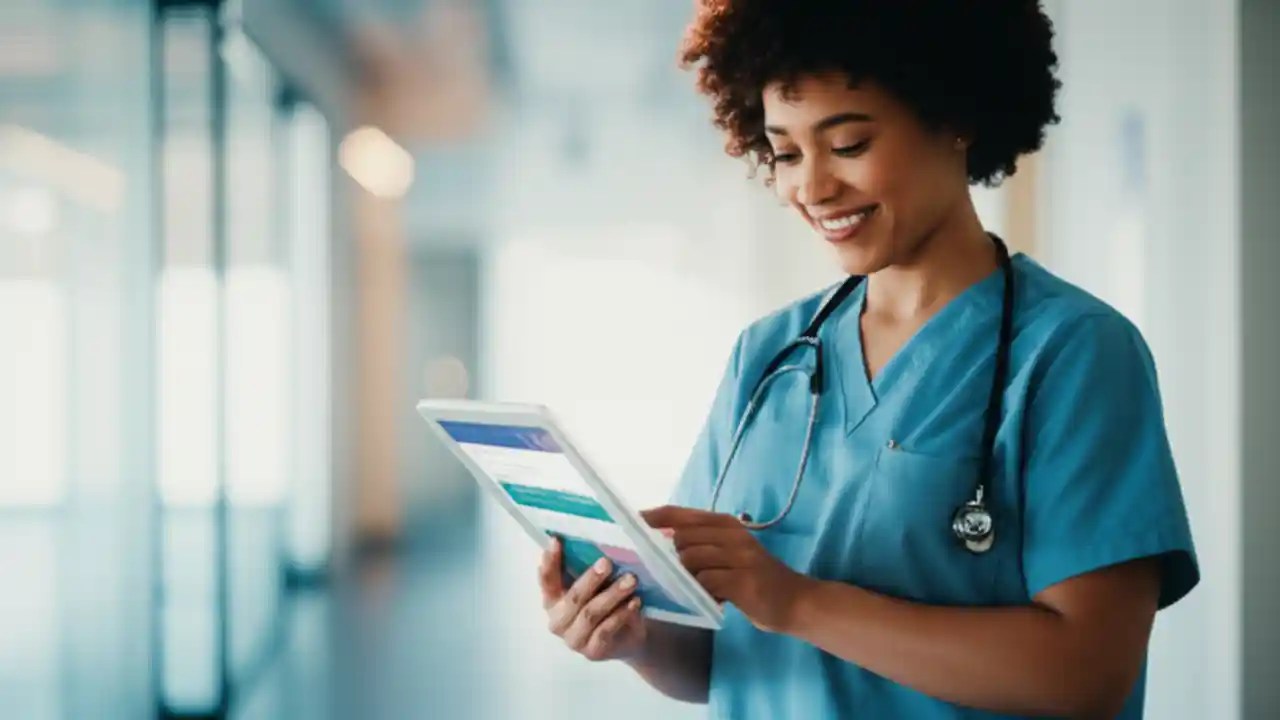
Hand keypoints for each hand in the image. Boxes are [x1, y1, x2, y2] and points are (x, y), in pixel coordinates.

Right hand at [539, 537, 647, 661]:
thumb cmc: (607, 603)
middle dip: (590, 579)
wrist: (627, 638)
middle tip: (607, 562)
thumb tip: (593, 537)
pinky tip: (635, 601)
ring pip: (591, 613)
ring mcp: (574, 639)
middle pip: (573, 597)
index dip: (550, 562)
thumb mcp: (596, 585)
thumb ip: (586, 568)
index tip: (557, 540)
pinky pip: (606, 630)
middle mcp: (557, 621)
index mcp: (552, 601)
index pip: (547, 580)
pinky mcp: (592, 652)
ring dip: (612, 595)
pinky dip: (621, 614)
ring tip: (631, 580)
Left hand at [641, 506, 813, 632]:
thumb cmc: (754, 580)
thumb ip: (698, 547)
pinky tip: (692, 600)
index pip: (679, 513)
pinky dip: (694, 591)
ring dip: (675, 574)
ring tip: (666, 586)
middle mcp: (732, 533)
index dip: (651, 517)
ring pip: (690, 557)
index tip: (627, 524)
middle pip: (680, 534)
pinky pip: (706, 581)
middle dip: (657, 550)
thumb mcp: (727, 556)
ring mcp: (739, 555)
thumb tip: (657, 543)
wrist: (796, 602)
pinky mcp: (743, 579)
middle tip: (638, 563)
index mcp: (725, 523)